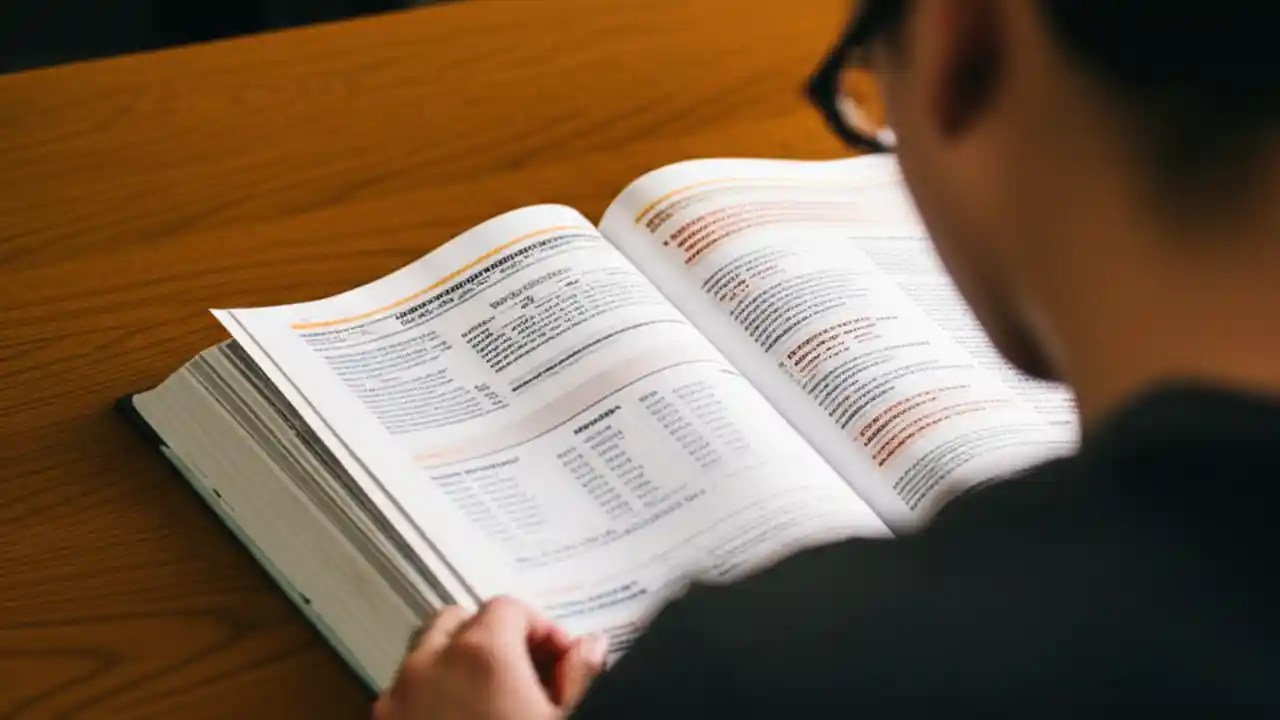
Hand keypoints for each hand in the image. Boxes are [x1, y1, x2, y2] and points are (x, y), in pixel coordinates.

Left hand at [373, 596, 607, 719]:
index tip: (563, 659)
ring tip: (494, 704)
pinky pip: (403, 698)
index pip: (509, 608)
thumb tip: (590, 650)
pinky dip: (430, 699)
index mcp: (481, 655)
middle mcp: (429, 668)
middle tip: (529, 674)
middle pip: (457, 622)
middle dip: (492, 637)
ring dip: (456, 665)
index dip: (543, 629)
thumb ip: (581, 679)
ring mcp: (397, 703)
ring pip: (422, 657)